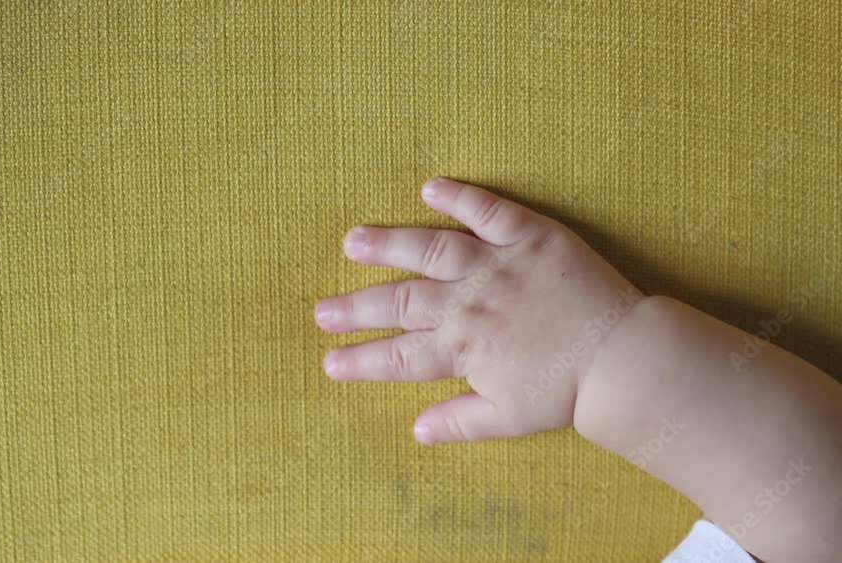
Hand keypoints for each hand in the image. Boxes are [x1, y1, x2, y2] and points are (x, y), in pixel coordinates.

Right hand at [314, 178, 642, 444]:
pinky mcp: (528, 237)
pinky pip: (488, 210)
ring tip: (353, 241)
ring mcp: (496, 265)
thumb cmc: (565, 392)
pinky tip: (431, 186)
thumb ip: (459, 422)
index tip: (329, 362)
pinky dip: (459, 196)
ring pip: (429, 249)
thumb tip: (417, 430)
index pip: (398, 356)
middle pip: (400, 301)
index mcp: (461, 348)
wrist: (619, 357)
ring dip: (388, 245)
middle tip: (322, 310)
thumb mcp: (509, 418)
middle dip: (356, 308)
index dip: (361, 360)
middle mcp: (468, 303)